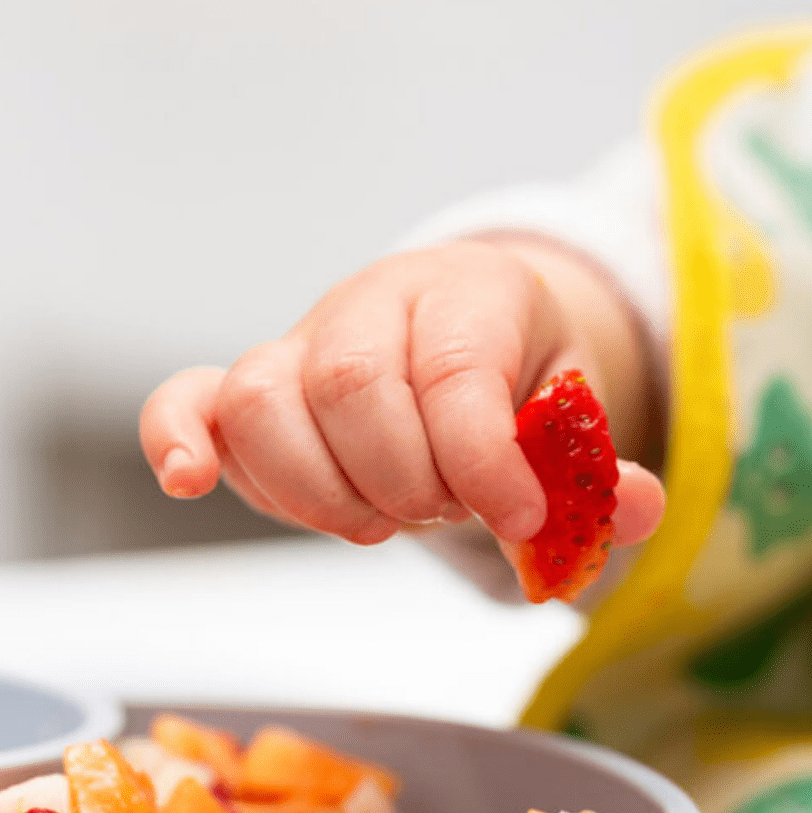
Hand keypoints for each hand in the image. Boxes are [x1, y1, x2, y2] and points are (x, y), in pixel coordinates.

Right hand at [139, 237, 663, 550]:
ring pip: (265, 401)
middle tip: (442, 510)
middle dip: (404, 480)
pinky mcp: (248, 387)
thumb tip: (634, 509)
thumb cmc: (516, 381)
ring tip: (376, 520)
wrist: (458, 335)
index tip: (518, 519)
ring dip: (321, 490)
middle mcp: (373, 301)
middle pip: (353, 387)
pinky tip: (190, 482)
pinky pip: (187, 399)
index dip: (481, 460)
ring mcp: (300, 342)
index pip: (455, 370)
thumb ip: (598, 468)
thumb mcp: (575, 416)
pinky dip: (177, 440)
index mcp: (470, 292)